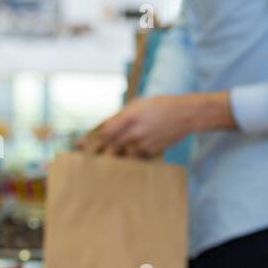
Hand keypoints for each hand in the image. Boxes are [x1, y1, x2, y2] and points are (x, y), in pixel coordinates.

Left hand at [79, 95, 200, 158]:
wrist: (186, 113)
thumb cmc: (159, 105)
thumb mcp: (138, 104)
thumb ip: (120, 117)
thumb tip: (103, 129)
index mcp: (130, 116)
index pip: (104, 132)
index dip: (91, 140)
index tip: (81, 146)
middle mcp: (136, 131)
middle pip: (111, 146)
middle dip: (100, 151)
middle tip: (88, 158)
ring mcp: (145, 142)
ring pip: (123, 155)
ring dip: (115, 157)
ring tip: (107, 162)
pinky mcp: (153, 151)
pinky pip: (137, 158)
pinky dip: (132, 158)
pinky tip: (129, 158)